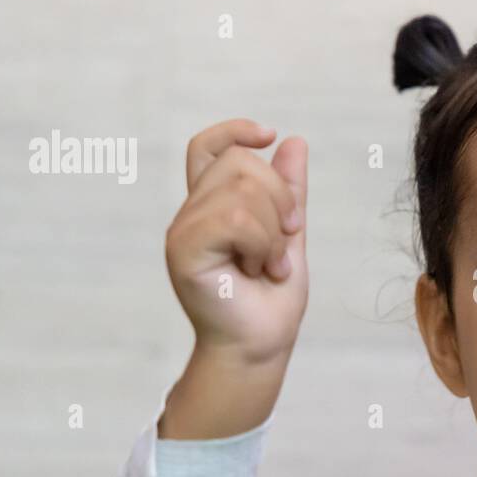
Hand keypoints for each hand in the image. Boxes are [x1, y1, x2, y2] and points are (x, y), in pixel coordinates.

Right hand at [165, 119, 308, 365]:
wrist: (260, 346)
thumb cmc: (271, 299)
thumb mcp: (289, 234)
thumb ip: (289, 191)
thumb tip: (294, 141)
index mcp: (212, 207)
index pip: (207, 147)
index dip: (234, 130)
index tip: (269, 135)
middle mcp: (192, 214)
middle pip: (240, 162)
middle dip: (280, 198)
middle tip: (286, 243)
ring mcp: (183, 231)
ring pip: (242, 191)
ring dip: (274, 232)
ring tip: (270, 265)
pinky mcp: (183, 251)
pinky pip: (235, 219)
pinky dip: (262, 244)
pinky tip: (258, 270)